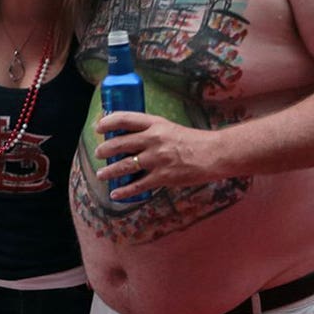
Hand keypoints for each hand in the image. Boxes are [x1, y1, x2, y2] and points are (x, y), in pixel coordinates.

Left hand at [94, 111, 219, 197]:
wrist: (216, 154)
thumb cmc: (193, 141)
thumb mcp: (169, 128)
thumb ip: (150, 131)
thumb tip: (127, 137)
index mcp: (156, 124)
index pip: (125, 118)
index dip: (108, 122)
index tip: (98, 127)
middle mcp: (153, 139)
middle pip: (119, 143)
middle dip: (104, 150)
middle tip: (98, 153)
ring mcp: (157, 159)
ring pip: (124, 165)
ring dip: (109, 171)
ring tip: (101, 174)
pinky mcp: (162, 177)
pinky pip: (137, 186)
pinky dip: (124, 191)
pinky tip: (115, 194)